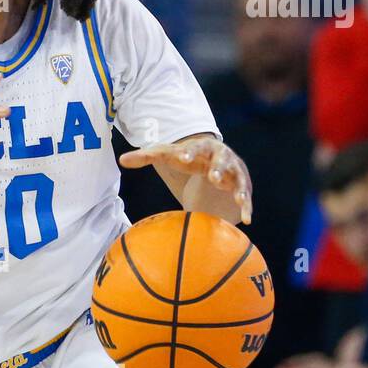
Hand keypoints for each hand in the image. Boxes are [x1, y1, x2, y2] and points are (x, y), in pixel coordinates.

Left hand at [118, 135, 252, 223]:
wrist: (211, 160)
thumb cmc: (186, 157)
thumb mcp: (167, 155)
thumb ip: (145, 156)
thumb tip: (121, 159)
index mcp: (203, 147)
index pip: (197, 146)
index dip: (191, 151)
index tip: (183, 158)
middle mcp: (221, 157)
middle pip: (222, 160)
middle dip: (219, 168)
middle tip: (213, 178)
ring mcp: (233, 171)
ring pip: (238, 178)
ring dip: (238, 188)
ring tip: (237, 199)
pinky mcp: (241, 187)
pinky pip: (246, 198)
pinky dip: (246, 207)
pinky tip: (246, 220)